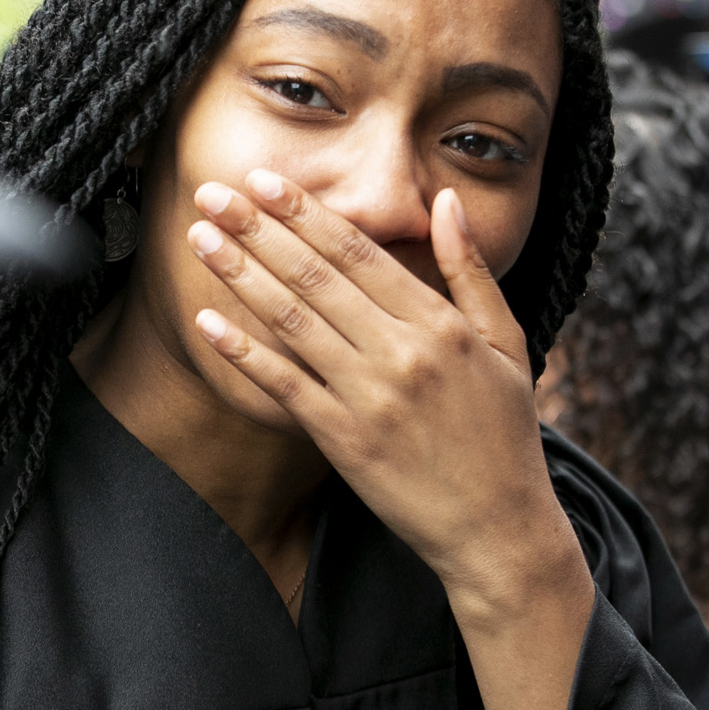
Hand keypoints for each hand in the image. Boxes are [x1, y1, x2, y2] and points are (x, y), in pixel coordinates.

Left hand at [183, 168, 584, 619]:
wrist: (499, 529)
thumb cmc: (504, 434)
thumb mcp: (508, 342)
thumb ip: (471, 270)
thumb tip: (443, 201)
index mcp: (440, 324)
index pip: (359, 252)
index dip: (305, 213)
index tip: (264, 181)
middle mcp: (402, 353)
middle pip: (316, 276)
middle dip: (257, 228)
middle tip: (211, 192)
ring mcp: (370, 398)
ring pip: (292, 321)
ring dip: (241, 275)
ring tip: (199, 239)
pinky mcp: (344, 441)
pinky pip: (283, 387)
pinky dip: (243, 352)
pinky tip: (207, 322)